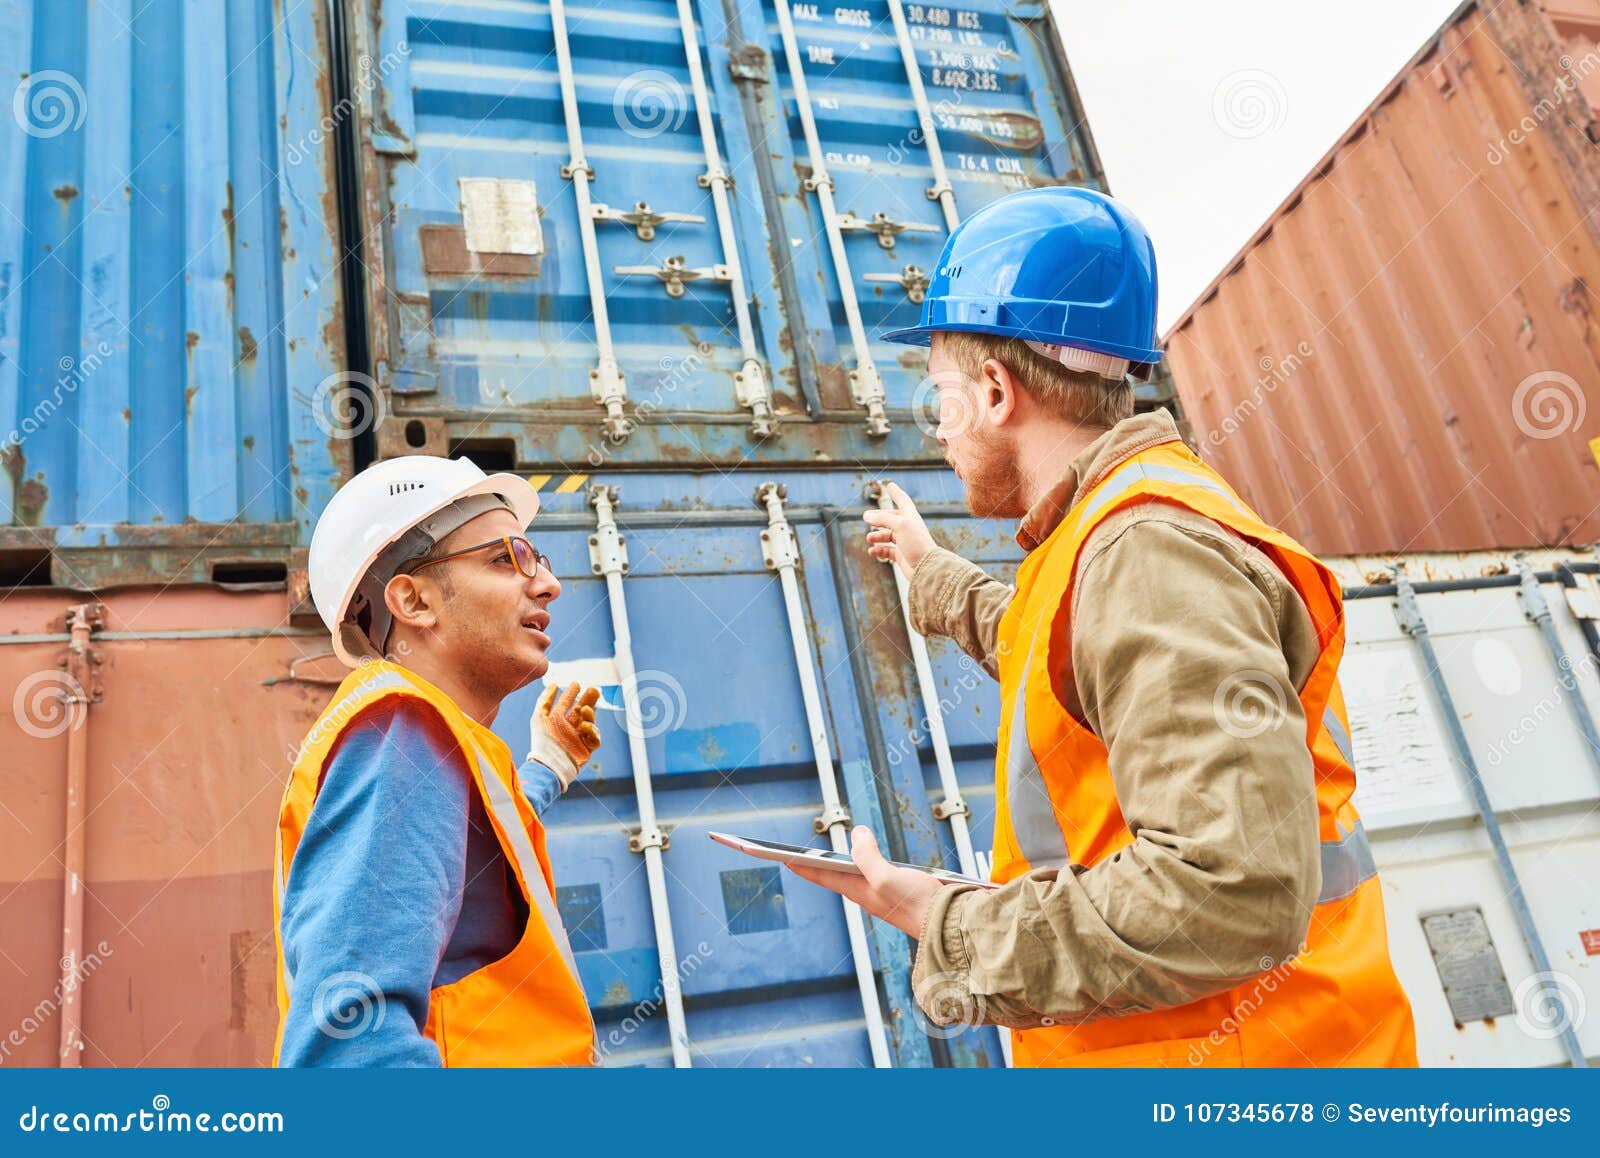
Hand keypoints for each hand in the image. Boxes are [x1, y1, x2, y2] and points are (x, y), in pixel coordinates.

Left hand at [528, 682, 601, 790]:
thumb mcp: (538, 717)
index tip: (576, 683)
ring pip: (591, 723)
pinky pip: (595, 739)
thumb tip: (553, 684)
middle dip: (588, 700)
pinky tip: (585, 726)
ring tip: (585, 709)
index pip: (566, 704)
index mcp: (557, 721)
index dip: (571, 693)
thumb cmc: (542, 742)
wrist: (548, 765)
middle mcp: (568, 729)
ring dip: (590, 714)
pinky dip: (592, 732)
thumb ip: (544, 700)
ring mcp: (578, 739)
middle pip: (582, 711)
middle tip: (594, 689)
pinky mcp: (586, 750)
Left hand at [788, 827, 946, 938]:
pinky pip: (875, 875)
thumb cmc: (919, 905)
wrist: (950, 925)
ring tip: (825, 859)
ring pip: (855, 876)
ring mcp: (883, 894)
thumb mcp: (887, 877)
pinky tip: (869, 860)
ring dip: (839, 867)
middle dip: (816, 866)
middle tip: (797, 858)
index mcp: (860, 891)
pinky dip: (866, 864)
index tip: (782, 857)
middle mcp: (868, 893)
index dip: (802, 865)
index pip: (823, 875)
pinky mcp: (899, 892)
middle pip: (835, 876)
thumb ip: (868, 856)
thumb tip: (857, 834)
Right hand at [863, 482, 936, 581]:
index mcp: (910, 517)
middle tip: (867, 518)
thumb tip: (866, 516)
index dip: (896, 492)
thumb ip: (882, 518)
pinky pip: (887, 551)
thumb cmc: (917, 544)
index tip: (890, 485)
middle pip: (891, 519)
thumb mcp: (899, 525)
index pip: (902, 500)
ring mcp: (905, 542)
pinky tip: (872, 551)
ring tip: (869, 538)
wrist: (928, 568)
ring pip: (888, 535)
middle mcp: (908, 528)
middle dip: (879, 518)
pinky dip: (879, 550)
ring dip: (877, 536)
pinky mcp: (902, 556)